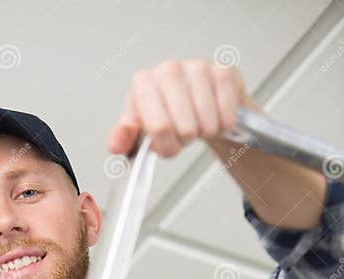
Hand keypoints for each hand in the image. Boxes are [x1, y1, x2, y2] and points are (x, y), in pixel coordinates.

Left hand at [107, 59, 247, 157]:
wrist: (193, 99)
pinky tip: (214, 113)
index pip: (159, 128)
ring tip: (197, 121)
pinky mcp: (224, 72)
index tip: (165, 141)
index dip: (166, 145)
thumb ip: (123, 140)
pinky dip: (224, 124)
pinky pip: (227, 116)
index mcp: (143, 83)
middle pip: (186, 129)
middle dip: (186, 139)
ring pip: (208, 124)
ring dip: (205, 132)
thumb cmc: (164, 114)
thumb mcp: (138, 130)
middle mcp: (169, 69)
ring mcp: (198, 67)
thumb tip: (115, 146)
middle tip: (182, 130)